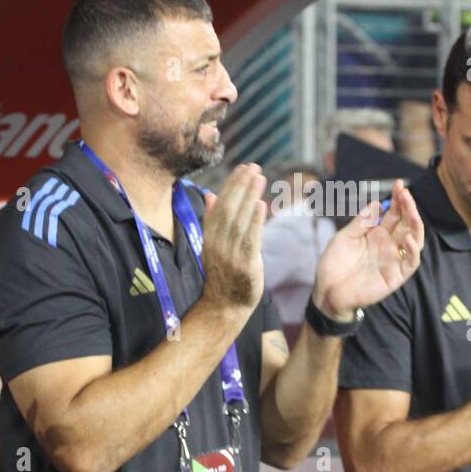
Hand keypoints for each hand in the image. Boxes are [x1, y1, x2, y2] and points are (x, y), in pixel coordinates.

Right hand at [200, 164, 267, 312]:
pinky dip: (255, 221)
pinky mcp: (245, 265)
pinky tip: (261, 204)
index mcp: (210, 236)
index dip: (231, 185)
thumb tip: (210, 195)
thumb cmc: (223, 272)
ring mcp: (230, 254)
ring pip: (239, 220)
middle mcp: (217, 243)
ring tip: (259, 178)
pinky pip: (250, 239)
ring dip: (249, 197)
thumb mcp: (213, 244)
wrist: (225, 305)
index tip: (242, 168)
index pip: (219, 204)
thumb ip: (213, 220)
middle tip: (253, 167)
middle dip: (241, 185)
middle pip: (228, 208)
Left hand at [312, 178, 423, 319]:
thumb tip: (377, 203)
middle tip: (406, 193)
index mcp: (377, 234)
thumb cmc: (334, 264)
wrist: (326, 291)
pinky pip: (410, 263)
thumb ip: (362, 222)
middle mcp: (388, 245)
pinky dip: (413, 251)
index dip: (398, 199)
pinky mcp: (395, 276)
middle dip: (408, 207)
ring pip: (413, 240)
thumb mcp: (345, 237)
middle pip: (405, 223)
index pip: (394, 214)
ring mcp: (393, 260)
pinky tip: (410, 238)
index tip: (400, 185)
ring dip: (415, 225)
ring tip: (411, 211)